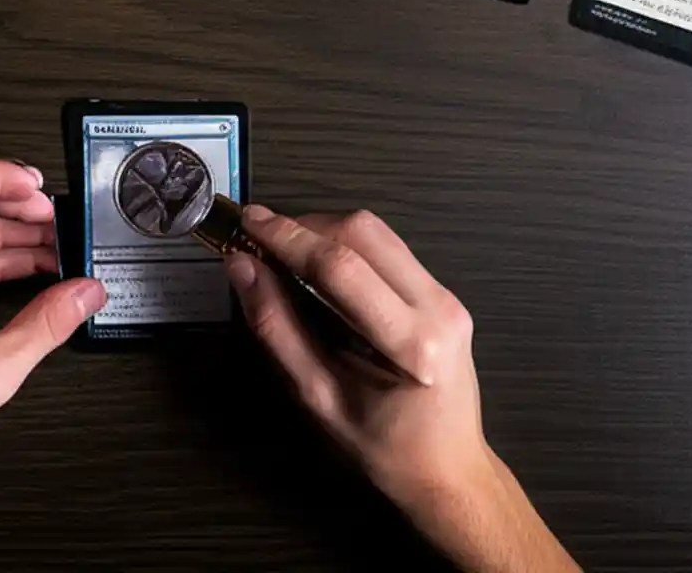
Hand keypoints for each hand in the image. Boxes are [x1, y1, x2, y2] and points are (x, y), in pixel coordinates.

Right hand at [224, 206, 486, 508]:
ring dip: (325, 231)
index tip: (248, 222)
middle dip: (305, 226)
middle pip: (364, 233)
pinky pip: (389, 250)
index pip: (341, 267)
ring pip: (378, 233)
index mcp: (411, 345)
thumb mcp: (318, 398)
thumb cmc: (383, 449)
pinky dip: (347, 246)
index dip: (288, 238)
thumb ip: (278, 329)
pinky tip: (319, 268)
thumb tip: (243, 269)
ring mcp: (447, 296)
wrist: (448, 470)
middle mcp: (438, 308)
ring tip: (284, 252)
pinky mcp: (443, 293)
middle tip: (260, 240)